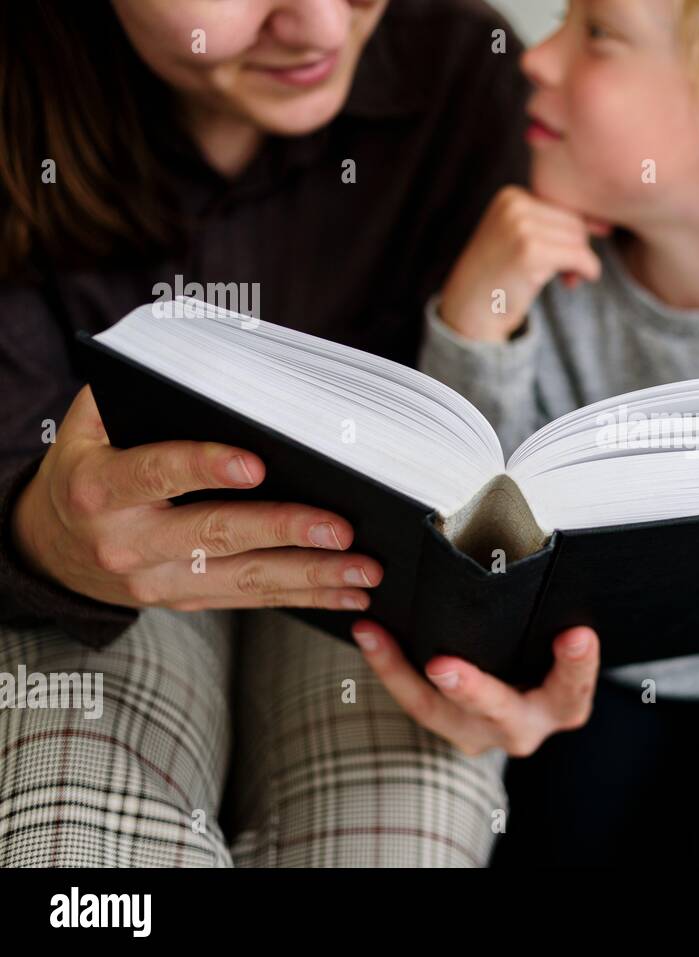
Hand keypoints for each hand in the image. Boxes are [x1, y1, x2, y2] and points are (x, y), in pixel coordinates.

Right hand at [11, 385, 382, 612]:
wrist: (51, 545)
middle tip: (341, 529)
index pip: (156, 473)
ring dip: (312, 576)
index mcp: (101, 488)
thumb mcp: (92, 425)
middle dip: (285, 531)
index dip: (205, 467)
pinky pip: (251, 602)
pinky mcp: (185, 602)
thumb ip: (141, 395)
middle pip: (215, 535)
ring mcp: (157, 581)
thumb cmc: (90, 465)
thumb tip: (220, 376)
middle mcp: (126, 543)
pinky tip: (350, 597)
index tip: (257, 464)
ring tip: (366, 571)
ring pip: (244, 580)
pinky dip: (306, 599)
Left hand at [351, 619, 598, 756]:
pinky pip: (414, 701)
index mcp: (564, 704)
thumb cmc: (548, 651)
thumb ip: (552, 621)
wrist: (526, 691)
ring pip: (439, 712)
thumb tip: (536, 564)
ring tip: (377, 636)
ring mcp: (481, 732)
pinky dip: (389, 666)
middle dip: (471, 689)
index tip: (576, 634)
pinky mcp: (448, 725)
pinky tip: (369, 632)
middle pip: (500, 712)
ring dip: (403, 674)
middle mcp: (524, 726)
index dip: (577, 664)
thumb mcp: (556, 641)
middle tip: (441, 666)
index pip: (574, 687)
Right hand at [438, 185, 611, 341]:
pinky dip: (587, 270)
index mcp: (511, 196)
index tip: (560, 259)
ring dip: (581, 262)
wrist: (470, 309)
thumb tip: (605, 225)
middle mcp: (514, 205)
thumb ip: (553, 225)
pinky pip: (580, 256)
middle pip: (574, 221)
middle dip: (576, 248)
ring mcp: (520, 227)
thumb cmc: (501, 276)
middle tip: (566, 272)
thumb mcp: (520, 237)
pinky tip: (575, 281)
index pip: (563, 207)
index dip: (569, 236)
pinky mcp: (530, 252)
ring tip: (565, 277)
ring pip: (579, 238)